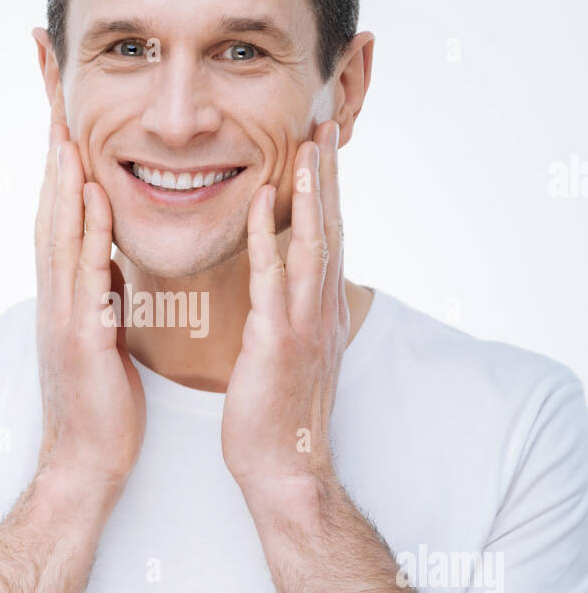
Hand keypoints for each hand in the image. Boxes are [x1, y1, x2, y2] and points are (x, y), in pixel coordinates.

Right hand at [34, 120, 145, 490]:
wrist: (88, 462)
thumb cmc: (101, 402)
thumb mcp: (104, 334)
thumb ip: (102, 293)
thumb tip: (109, 261)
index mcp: (66, 291)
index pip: (61, 213)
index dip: (60, 161)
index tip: (64, 110)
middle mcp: (55, 293)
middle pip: (49, 207)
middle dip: (51, 148)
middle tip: (49, 94)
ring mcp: (63, 312)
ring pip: (59, 231)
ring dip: (61, 176)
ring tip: (66, 122)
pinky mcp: (81, 336)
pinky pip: (86, 272)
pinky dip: (87, 229)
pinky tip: (93, 193)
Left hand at [221, 119, 348, 495]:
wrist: (284, 469)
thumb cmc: (277, 415)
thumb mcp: (289, 354)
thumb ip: (290, 313)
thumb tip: (282, 286)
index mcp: (323, 311)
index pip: (329, 237)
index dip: (327, 190)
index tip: (321, 147)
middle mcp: (323, 310)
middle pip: (331, 227)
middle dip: (327, 175)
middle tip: (323, 123)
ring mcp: (305, 324)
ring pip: (313, 243)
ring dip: (310, 191)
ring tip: (306, 144)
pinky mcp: (278, 341)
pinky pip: (273, 279)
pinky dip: (268, 237)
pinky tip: (260, 201)